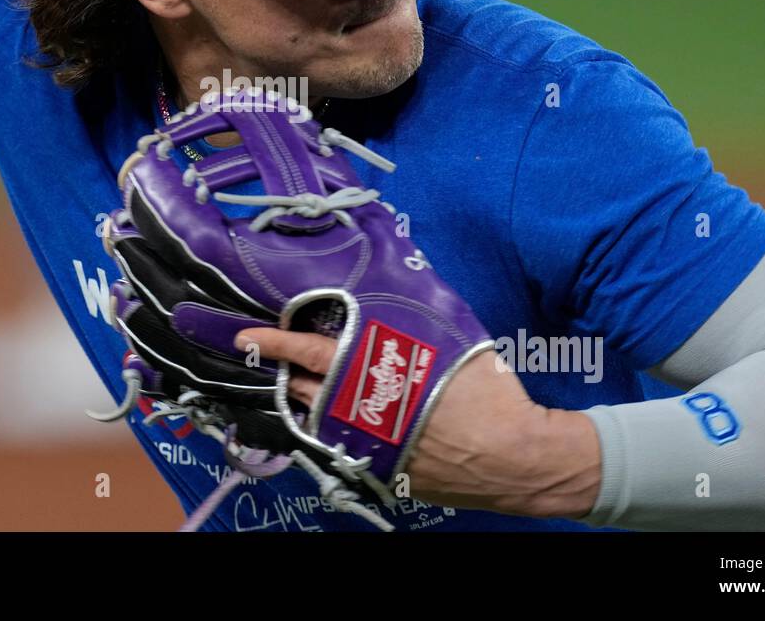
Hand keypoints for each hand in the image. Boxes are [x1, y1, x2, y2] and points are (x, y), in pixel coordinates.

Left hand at [236, 326, 602, 519]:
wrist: (517, 458)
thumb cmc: (489, 393)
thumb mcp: (451, 341)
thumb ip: (413, 320)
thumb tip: (397, 292)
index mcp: (372, 375)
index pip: (309, 352)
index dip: (276, 340)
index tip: (247, 336)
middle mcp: (359, 415)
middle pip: (303, 391)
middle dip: (285, 372)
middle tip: (273, 356)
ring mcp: (367, 449)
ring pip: (318, 422)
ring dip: (307, 401)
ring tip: (302, 383)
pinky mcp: (381, 471)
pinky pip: (344, 445)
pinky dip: (337, 428)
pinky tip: (342, 417)